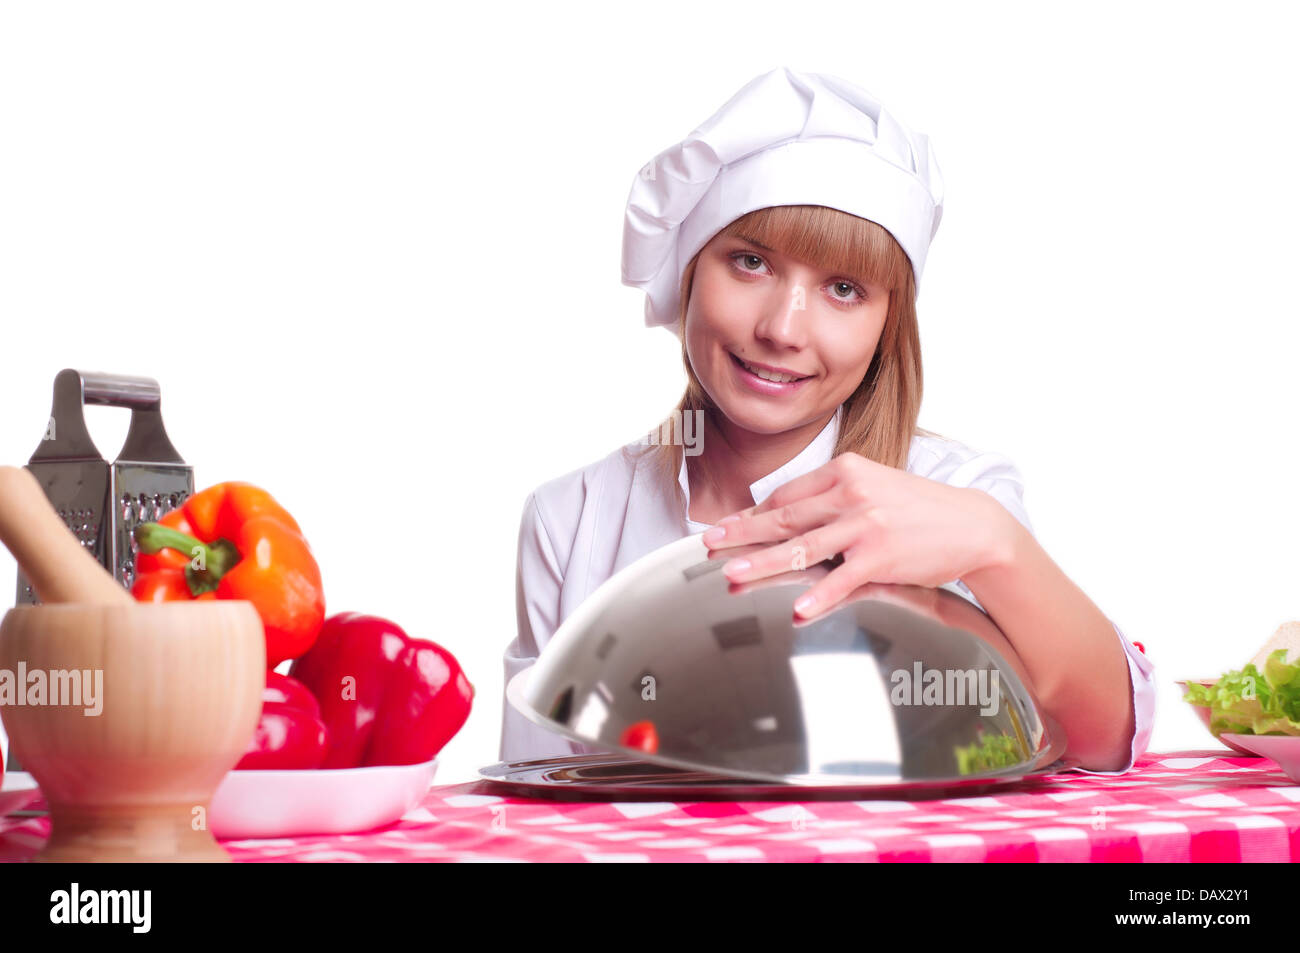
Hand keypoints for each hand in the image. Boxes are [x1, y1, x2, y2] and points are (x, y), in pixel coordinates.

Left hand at [700, 452, 1010, 620]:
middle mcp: (851, 492)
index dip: (752, 514)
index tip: (726, 526)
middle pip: (785, 517)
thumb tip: (790, 514)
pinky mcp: (884, 555)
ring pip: (803, 546)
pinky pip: (843, 579)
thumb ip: (834, 495)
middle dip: (742, 533)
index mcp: (845, 470)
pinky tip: (799, 610)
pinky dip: (820, 595)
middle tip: (709, 544)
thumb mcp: (874, 486)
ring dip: (763, 563)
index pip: (787, 494)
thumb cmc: (920, 510)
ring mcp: (866, 523)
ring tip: (733, 575)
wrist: (974, 525)